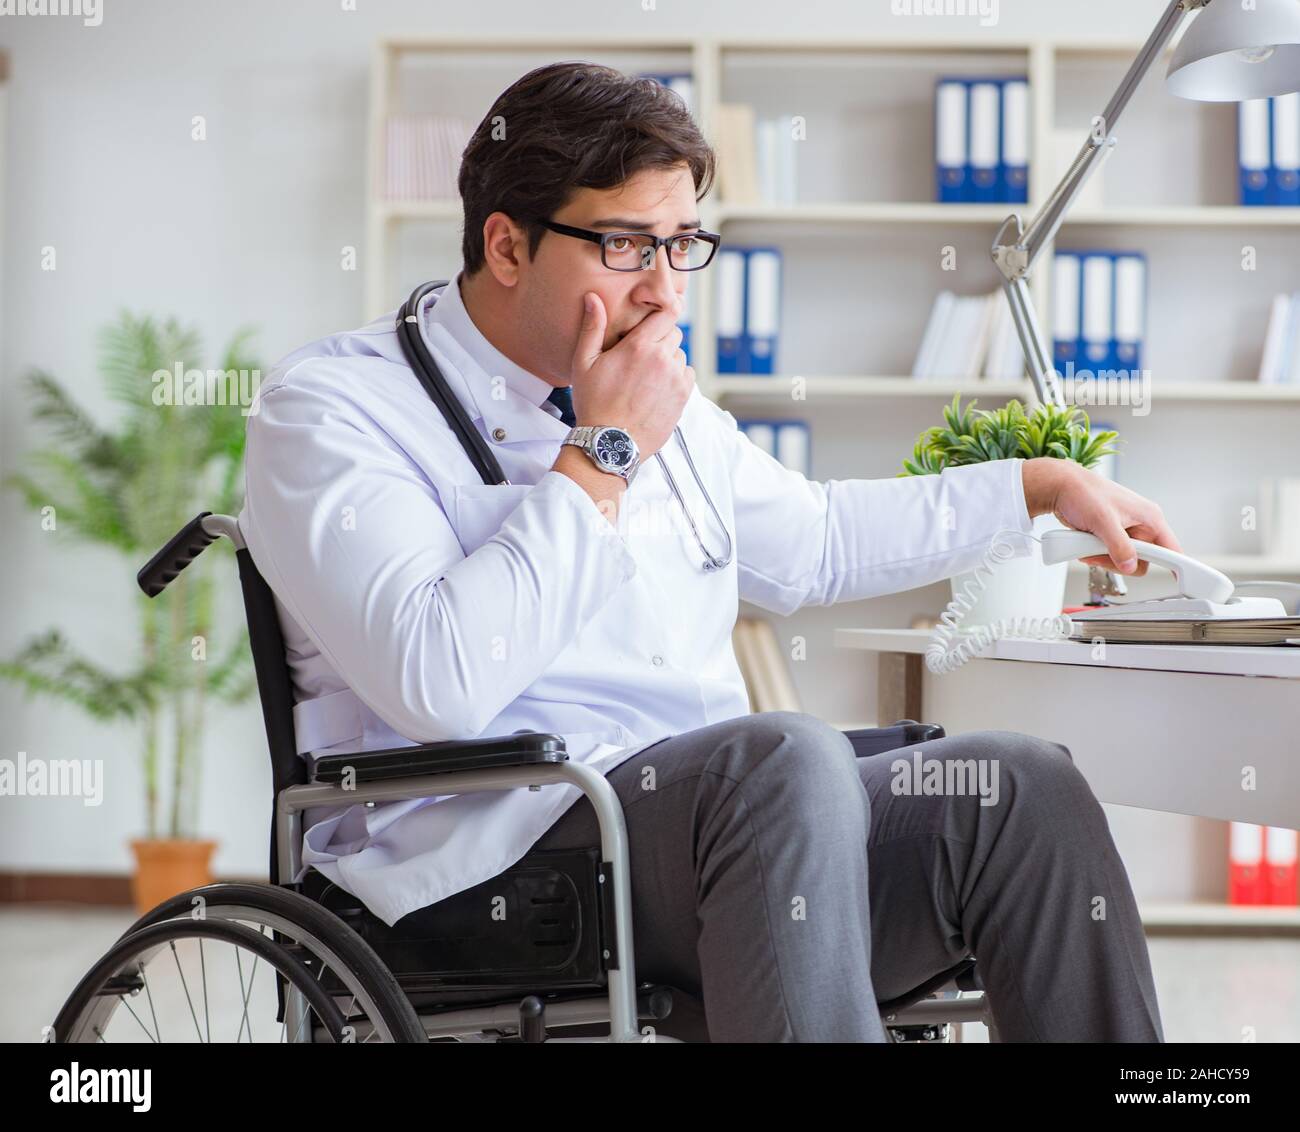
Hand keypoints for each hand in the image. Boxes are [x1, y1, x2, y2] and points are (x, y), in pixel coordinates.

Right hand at [568, 291, 693, 459]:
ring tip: (647, 376)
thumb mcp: (584, 364)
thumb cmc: (593, 404)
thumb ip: (592, 328)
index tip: (653, 321)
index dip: (661, 314)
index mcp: (639, 346)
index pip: (667, 313)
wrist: (610, 443)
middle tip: (641, 355)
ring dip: (668, 359)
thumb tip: (593, 298)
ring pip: (680, 355)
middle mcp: (662, 359)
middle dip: (661, 338)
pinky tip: (657, 388)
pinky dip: (676, 377)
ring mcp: (675, 378)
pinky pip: (687, 375)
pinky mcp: (683, 396)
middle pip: (674, 333)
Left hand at [1026, 457, 1182, 575]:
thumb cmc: (1083, 493)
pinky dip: (1097, 554)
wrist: (1061, 488)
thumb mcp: (1103, 521)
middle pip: (1143, 561)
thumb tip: (1130, 565)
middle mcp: (1141, 525)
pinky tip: (1085, 545)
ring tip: (1089, 545)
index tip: (1176, 579)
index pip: (1171, 548)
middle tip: (1102, 552)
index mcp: (1149, 518)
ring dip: (1104, 558)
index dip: (1176, 565)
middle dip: (1120, 561)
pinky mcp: (1111, 535)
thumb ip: (1119, 546)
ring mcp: (1125, 531)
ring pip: (1124, 560)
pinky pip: (1110, 555)